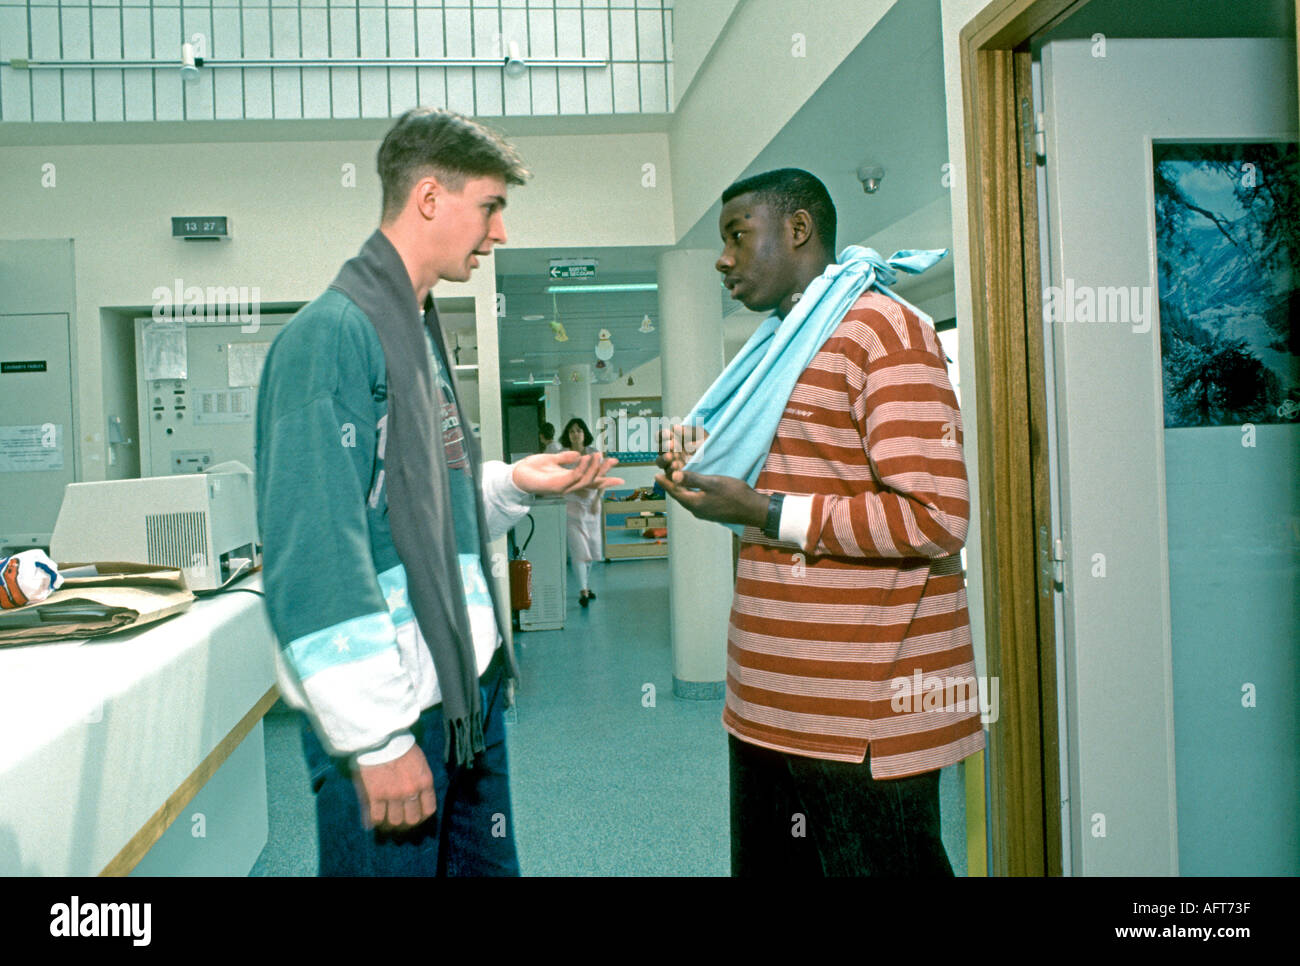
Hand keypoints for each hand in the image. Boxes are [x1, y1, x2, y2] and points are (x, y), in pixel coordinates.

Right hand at [355, 745, 436, 831]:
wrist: (382, 738)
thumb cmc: (401, 746)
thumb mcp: (420, 762)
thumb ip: (421, 780)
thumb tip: (420, 795)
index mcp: (425, 782)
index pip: (428, 810)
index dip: (422, 817)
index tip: (416, 817)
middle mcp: (411, 791)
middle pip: (412, 820)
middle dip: (406, 823)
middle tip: (400, 821)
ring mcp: (393, 795)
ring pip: (395, 821)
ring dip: (390, 823)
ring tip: (386, 821)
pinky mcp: (376, 795)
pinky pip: (377, 817)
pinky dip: (375, 821)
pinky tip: (373, 820)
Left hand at [511, 451, 623, 495]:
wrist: (516, 474)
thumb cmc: (532, 469)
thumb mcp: (552, 459)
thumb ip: (565, 458)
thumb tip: (576, 453)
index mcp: (569, 479)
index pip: (591, 480)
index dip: (605, 479)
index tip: (620, 478)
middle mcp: (568, 485)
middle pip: (592, 481)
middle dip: (604, 471)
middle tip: (613, 461)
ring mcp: (563, 487)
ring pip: (584, 480)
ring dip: (593, 467)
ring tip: (598, 455)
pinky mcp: (556, 486)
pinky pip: (573, 477)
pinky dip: (581, 468)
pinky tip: (585, 458)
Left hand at [654, 469, 768, 528]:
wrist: (753, 510)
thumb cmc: (734, 495)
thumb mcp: (713, 483)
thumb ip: (693, 479)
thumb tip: (674, 476)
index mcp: (694, 503)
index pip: (674, 492)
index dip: (664, 482)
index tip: (655, 475)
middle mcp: (696, 510)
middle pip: (679, 496)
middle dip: (671, 484)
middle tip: (664, 474)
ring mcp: (704, 512)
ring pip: (687, 498)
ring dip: (681, 488)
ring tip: (675, 479)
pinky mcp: (712, 512)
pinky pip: (695, 500)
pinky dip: (690, 492)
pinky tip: (693, 487)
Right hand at [655, 424, 708, 477]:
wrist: (719, 460)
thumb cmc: (708, 445)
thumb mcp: (701, 435)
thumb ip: (689, 432)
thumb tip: (675, 427)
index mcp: (673, 439)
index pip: (662, 436)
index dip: (663, 435)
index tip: (669, 434)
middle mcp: (670, 452)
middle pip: (659, 449)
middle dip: (664, 447)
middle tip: (672, 445)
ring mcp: (671, 464)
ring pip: (660, 462)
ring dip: (664, 459)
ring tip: (671, 457)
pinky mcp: (675, 476)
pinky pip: (668, 474)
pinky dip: (671, 471)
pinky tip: (676, 467)